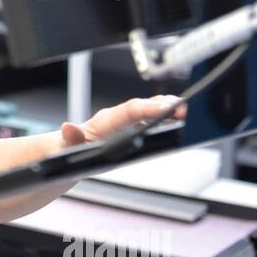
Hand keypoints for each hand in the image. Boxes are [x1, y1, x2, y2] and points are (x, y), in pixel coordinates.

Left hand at [57, 95, 186, 147]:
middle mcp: (117, 117)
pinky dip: (169, 117)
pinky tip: (183, 121)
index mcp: (104, 121)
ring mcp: (126, 121)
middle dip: (167, 105)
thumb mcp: (64, 148)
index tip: (168, 109)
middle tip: (188, 110)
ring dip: (172, 109)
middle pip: (146, 105)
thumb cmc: (66, 149)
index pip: (131, 110)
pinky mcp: (131, 127)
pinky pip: (153, 118)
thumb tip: (68, 128)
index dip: (150, 108)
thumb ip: (70, 139)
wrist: (65, 150)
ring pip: (152, 109)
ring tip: (192, 114)